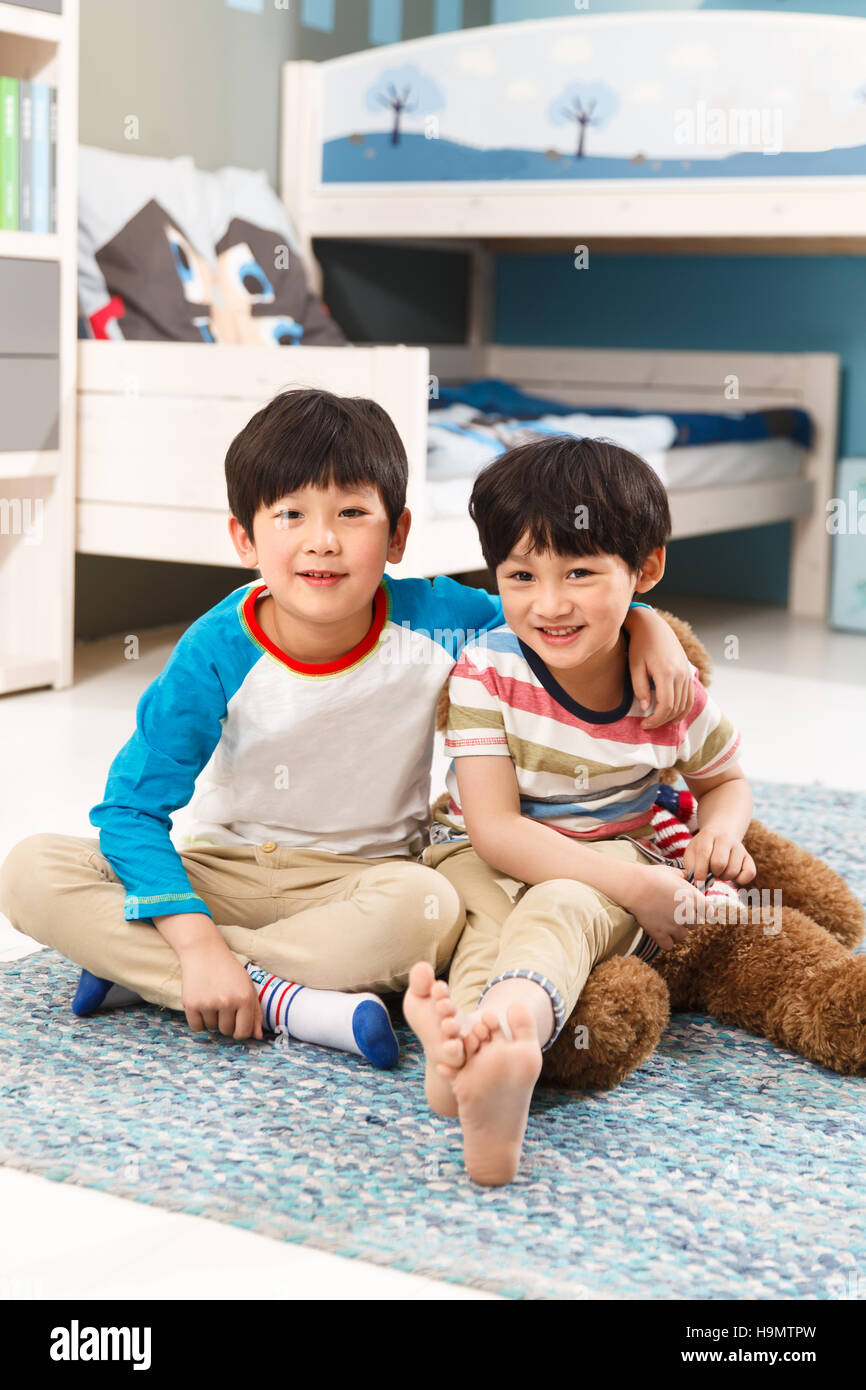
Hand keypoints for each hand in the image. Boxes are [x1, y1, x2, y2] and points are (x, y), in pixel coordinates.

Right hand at [179, 941, 263, 1039]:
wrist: (203, 952)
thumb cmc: (229, 971)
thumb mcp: (248, 987)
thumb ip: (255, 1013)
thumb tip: (258, 1037)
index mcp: (245, 998)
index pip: (244, 1032)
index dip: (240, 1032)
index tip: (237, 1027)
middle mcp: (227, 1002)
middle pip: (226, 1031)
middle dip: (225, 1022)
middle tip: (222, 1003)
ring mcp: (208, 1003)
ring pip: (211, 1028)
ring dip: (211, 1019)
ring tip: (211, 999)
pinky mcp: (191, 1004)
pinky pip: (196, 1027)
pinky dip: (198, 1020)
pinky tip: (201, 1003)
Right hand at [623, 863, 714, 950]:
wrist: (634, 886)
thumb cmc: (653, 876)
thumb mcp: (674, 872)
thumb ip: (685, 877)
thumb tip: (688, 877)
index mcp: (694, 899)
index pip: (709, 912)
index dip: (702, 910)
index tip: (696, 909)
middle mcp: (687, 915)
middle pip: (696, 925)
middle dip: (688, 919)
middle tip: (677, 912)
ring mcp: (673, 926)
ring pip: (683, 936)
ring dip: (677, 931)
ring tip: (668, 922)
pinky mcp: (660, 934)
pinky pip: (668, 945)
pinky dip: (665, 941)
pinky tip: (661, 932)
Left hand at [626, 611, 693, 729]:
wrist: (653, 626)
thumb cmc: (640, 645)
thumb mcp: (635, 666)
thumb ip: (639, 688)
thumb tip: (647, 708)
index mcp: (666, 673)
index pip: (666, 706)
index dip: (656, 720)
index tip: (644, 725)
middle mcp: (680, 674)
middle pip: (676, 707)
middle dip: (662, 721)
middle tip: (648, 725)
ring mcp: (686, 673)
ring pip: (685, 704)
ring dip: (673, 717)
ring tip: (659, 721)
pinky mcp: (687, 672)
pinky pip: (690, 696)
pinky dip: (683, 708)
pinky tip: (673, 714)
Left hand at [682, 828, 755, 888]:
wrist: (720, 835)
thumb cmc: (702, 849)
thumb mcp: (691, 853)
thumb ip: (691, 867)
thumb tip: (697, 885)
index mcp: (708, 835)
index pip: (704, 854)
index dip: (700, 872)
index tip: (698, 883)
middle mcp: (725, 839)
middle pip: (719, 863)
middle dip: (713, 873)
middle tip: (711, 872)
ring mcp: (739, 847)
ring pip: (733, 871)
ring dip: (724, 877)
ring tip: (720, 871)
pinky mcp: (749, 857)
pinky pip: (750, 873)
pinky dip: (740, 880)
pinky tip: (733, 875)